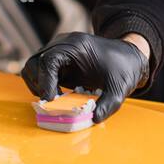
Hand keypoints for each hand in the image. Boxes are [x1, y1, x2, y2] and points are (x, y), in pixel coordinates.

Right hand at [20, 31, 149, 123]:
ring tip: (55, 99)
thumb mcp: (120, 89)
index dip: (45, 81)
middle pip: (35, 62)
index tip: (50, 100)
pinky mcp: (59, 59)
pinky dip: (43, 83)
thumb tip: (93, 119)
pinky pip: (41, 70)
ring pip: (34, 66)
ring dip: (39, 84)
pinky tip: (57, 95)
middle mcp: (64, 44)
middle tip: (53, 102)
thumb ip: (108, 105)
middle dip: (40, 84)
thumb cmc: (124, 68)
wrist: (130, 57)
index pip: (49, 60)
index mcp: (77, 46)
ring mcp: (59, 50)